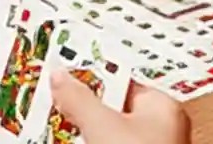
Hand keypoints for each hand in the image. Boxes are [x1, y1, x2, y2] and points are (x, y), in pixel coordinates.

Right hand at [50, 73, 190, 143]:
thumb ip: (79, 100)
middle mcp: (160, 131)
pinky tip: (64, 139)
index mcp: (163, 109)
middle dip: (80, 110)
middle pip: (110, 111)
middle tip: (49, 103)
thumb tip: (60, 78)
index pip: (120, 81)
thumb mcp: (102, 128)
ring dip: (79, 134)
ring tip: (50, 126)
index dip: (88, 78)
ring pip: (104, 136)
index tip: (60, 75)